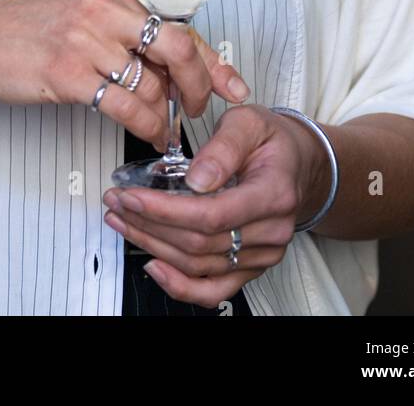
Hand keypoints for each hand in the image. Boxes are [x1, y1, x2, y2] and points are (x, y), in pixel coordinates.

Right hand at [0, 0, 249, 147]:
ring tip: (166, 130)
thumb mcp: (79, 8)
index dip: (212, 58)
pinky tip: (147, 134)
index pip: (177, 21)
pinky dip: (145, 126)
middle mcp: (102, 3)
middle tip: (201, 109)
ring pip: (152, 83)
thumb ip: (123, 25)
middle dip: (200, 85)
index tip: (234, 85)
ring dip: (166, 115)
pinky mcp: (68, 72)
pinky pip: (126, 106)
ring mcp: (85, 37)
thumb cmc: (25, 28)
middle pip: (178, 46)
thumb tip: (172, 64)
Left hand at [102, 104, 330, 306]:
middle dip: (149, 224)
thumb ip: (223, 147)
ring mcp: (262, 255)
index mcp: (274, 193)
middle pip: (200, 242)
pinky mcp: (250, 267)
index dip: (165, 210)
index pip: (212, 214)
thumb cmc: (270, 140)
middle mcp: (271, 232)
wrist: (297, 162)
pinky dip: (181, 286)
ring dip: (154, 246)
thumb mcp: (248, 123)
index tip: (131, 196)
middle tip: (117, 203)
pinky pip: (215, 290)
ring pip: (199, 265)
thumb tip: (197, 179)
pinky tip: (153, 266)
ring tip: (123, 222)